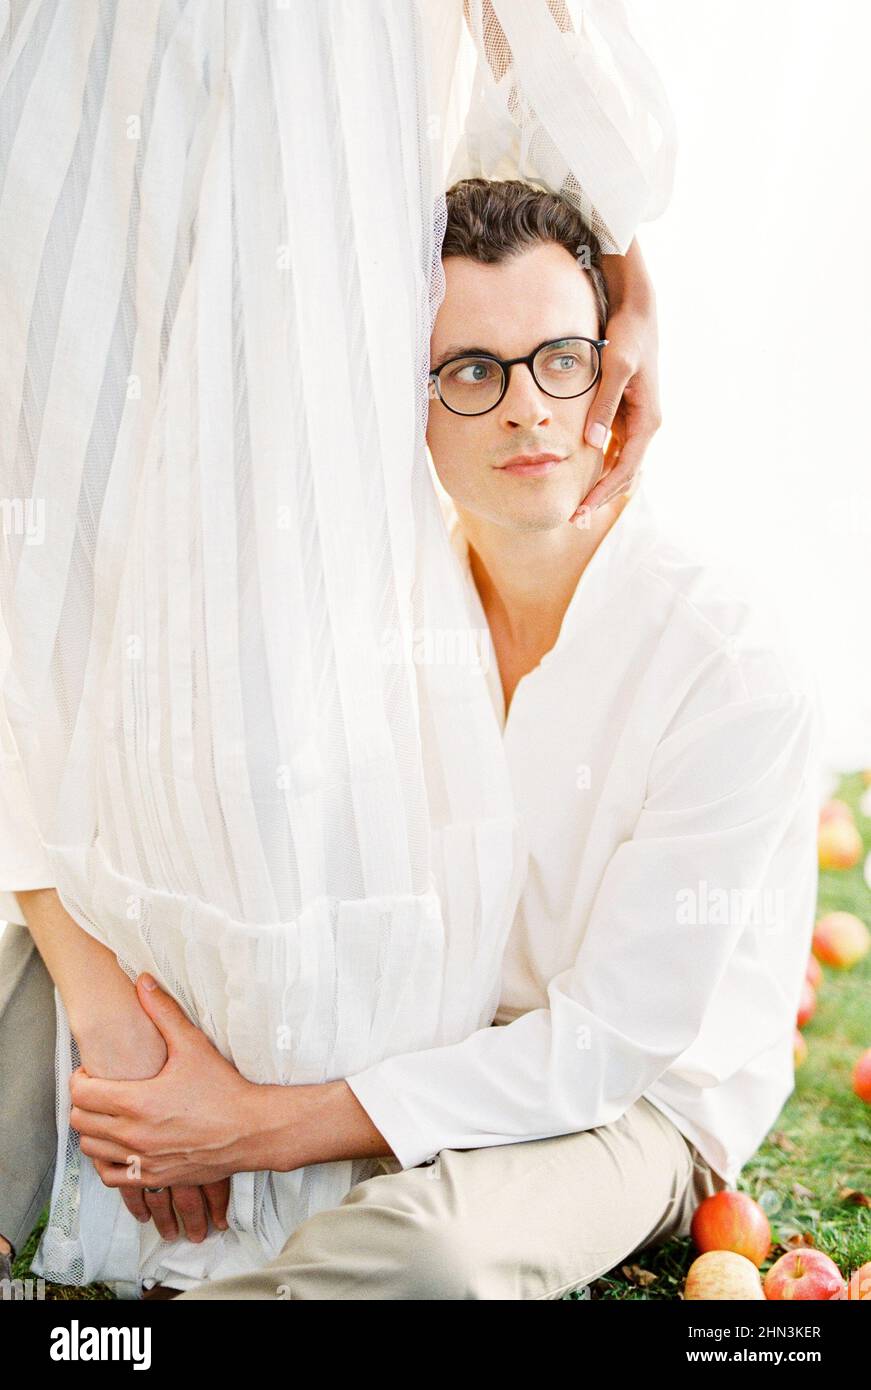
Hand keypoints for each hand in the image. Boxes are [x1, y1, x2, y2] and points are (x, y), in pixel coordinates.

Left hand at [69, 974, 260, 1189]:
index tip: (94, 1071)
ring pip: (91, 1150)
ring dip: (93, 1131)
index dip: (81, 1078)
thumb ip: (163, 1011)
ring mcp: (143, 1160)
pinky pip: (111, 1176)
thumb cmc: (225, 1089)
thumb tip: (143, 982)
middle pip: (80, 1121)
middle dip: (83, 1101)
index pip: (81, 1093)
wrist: (252, 1130)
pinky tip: (120, 1145)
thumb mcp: (193, 1045)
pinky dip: (107, 1161)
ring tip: (109, 1114)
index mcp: (137, 1102)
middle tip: (100, 1089)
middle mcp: (134, 1135)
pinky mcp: (155, 1177)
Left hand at [571, 238, 661, 522]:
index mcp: (647, 419)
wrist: (638, 309)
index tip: (582, 510)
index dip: (603, 492)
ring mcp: (637, 420)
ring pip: (620, 465)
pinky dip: (600, 468)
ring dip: (601, 487)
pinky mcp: (626, 413)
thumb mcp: (615, 367)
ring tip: (578, 510)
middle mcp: (646, 424)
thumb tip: (593, 445)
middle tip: (576, 522)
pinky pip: (614, 450)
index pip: (625, 468)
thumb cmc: (628, 335)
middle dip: (601, 498)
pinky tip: (582, 481)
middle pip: (624, 474)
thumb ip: (603, 406)